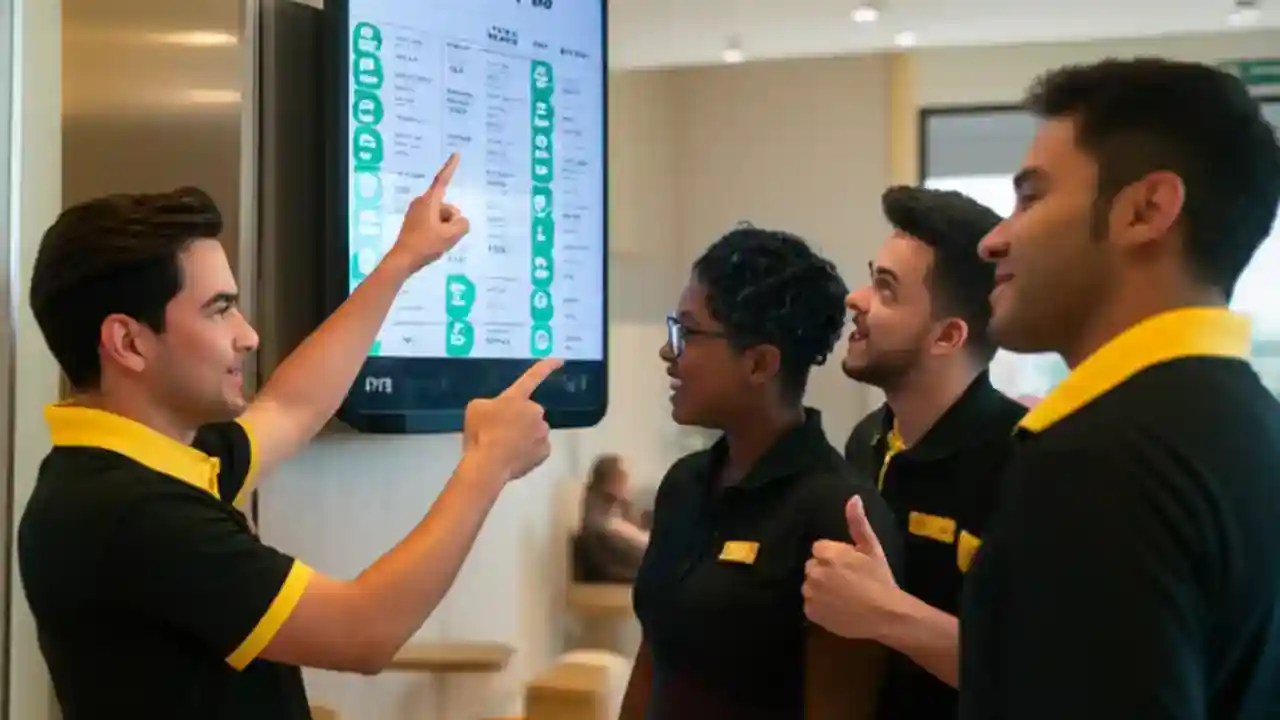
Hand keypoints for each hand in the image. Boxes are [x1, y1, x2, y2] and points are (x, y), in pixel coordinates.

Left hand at [389, 153, 470, 270]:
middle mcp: (422, 202)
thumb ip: (462, 224)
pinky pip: (434, 221)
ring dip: (445, 227)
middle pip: (447, 206)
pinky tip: (433, 243)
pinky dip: (438, 230)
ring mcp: (417, 212)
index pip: (443, 180)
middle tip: (444, 237)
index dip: (451, 167)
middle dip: (451, 219)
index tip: (456, 154)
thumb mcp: (450, 235)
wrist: (403, 260)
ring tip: (437, 242)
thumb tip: (460, 221)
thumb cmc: (425, 245)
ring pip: (441, 215)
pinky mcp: (415, 222)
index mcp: (429, 201)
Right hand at [462, 358, 562, 481]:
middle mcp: (535, 411)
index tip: (561, 360)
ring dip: (523, 436)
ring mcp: (543, 432)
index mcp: (516, 398)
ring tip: (504, 448)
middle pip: (528, 413)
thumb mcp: (476, 409)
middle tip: (500, 433)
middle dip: (519, 420)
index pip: (533, 376)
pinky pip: (537, 448)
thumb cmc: (480, 434)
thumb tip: (498, 413)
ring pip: (534, 431)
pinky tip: (514, 458)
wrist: (488, 465)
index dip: (546, 366)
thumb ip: (491, 405)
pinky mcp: (545, 451)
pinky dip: (528, 452)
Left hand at [802, 495, 902, 639]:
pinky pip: (810, 604)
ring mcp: (810, 593)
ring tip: (843, 596)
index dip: (834, 556)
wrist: (885, 615)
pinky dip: (820, 606)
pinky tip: (838, 609)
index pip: (819, 549)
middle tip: (848, 581)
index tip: (849, 565)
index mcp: (827, 553)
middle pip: (813, 566)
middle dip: (825, 570)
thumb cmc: (880, 579)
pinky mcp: (811, 612)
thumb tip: (853, 498)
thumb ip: (858, 523)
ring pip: (810, 585)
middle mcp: (814, 572)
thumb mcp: (872, 548)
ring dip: (821, 588)